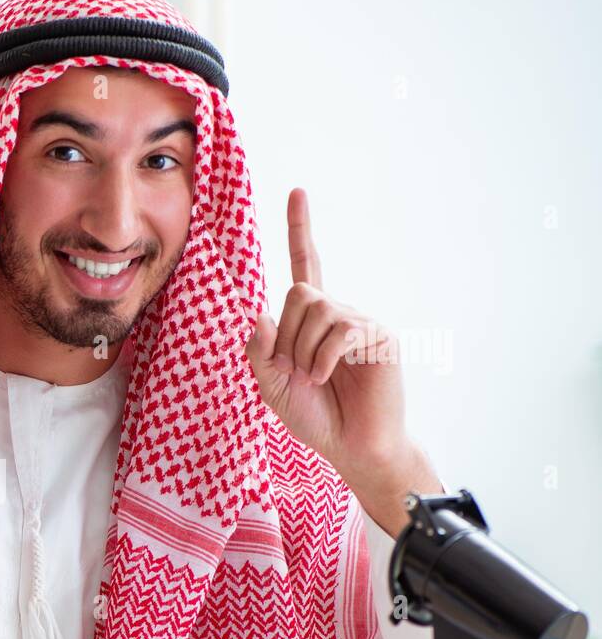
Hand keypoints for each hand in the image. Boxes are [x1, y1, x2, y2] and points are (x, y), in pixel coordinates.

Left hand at [244, 189, 439, 533]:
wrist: (353, 447)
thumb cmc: (316, 417)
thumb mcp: (272, 387)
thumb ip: (260, 353)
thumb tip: (261, 315)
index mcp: (310, 321)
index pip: (306, 266)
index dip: (301, 230)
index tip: (297, 191)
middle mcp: (337, 314)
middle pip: (299, 293)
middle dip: (286, 338)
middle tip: (294, 372)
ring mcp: (360, 323)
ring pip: (316, 309)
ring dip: (303, 351)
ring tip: (314, 379)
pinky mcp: (379, 337)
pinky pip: (340, 330)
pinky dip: (323, 359)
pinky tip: (327, 377)